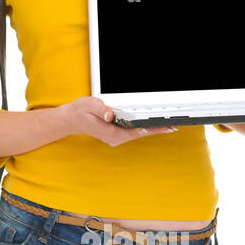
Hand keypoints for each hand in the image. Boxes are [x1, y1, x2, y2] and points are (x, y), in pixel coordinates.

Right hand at [60, 96, 178, 147]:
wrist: (72, 119)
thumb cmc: (80, 112)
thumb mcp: (89, 106)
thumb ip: (101, 109)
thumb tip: (110, 114)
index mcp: (110, 133)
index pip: (135, 131)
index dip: (150, 129)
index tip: (162, 127)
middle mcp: (115, 138)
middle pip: (139, 133)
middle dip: (155, 129)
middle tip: (172, 126)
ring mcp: (116, 137)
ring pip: (137, 133)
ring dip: (151, 128)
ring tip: (167, 125)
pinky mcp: (117, 134)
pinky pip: (133, 131)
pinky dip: (143, 127)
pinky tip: (152, 124)